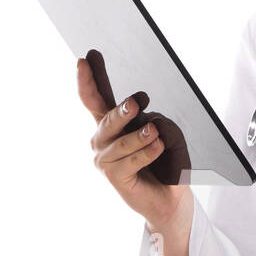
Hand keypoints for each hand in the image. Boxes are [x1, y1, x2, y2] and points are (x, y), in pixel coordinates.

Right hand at [77, 56, 186, 228]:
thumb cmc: (167, 161)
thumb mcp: (168, 133)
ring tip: (155, 133)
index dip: (90, 79)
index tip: (85, 58)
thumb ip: (158, 123)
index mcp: (113, 123)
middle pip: (107, 117)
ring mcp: (105, 159)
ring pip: (121, 141)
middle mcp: (103, 139)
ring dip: (140, 136)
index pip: (98, 97)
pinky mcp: (113, 176)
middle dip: (121, 110)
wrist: (170, 197)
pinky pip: (130, 160)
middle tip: (137, 102)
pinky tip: (158, 147)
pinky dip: (146, 153)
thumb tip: (149, 123)